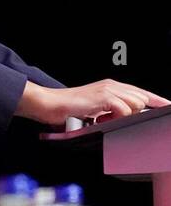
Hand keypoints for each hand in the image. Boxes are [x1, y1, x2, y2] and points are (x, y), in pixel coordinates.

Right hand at [16, 79, 170, 126]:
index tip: (169, 108)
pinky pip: (125, 110)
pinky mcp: (103, 96)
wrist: (48, 104)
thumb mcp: (95, 109)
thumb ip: (112, 111)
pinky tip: (100, 118)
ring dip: (123, 117)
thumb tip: (126, 118)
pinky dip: (116, 118)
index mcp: (111, 87)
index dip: (158, 102)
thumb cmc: (67, 110)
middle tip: (111, 120)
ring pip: (136, 104)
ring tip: (102, 119)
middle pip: (143, 98)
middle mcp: (112, 85)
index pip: (143, 94)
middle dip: (138, 113)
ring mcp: (108, 89)